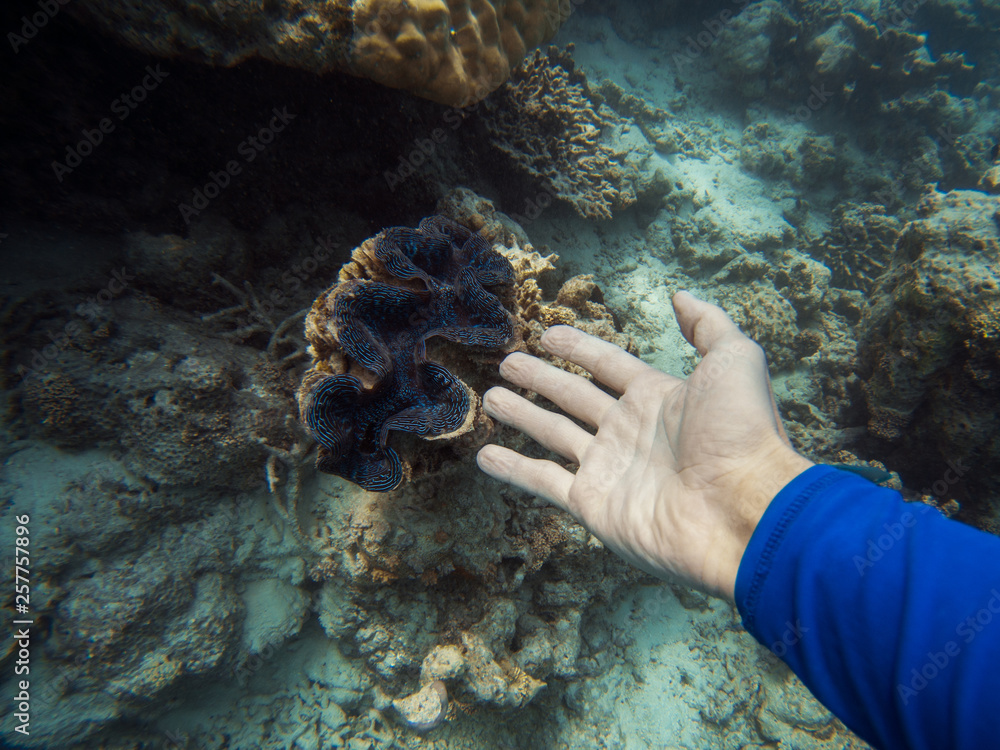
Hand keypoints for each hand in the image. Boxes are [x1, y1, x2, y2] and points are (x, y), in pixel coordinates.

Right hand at [476, 291, 812, 599]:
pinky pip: (542, 482)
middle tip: (506, 362)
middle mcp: (628, 431)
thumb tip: (679, 295)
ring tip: (491, 398)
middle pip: (573, 396)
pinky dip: (512, 469)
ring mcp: (608, 469)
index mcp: (657, 397)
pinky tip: (484, 455)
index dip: (577, 348)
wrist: (743, 510)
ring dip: (521, 416)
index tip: (546, 334)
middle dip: (540, 379)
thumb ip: (708, 324)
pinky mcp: (592, 504)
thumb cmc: (741, 433)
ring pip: (552, 434)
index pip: (607, 364)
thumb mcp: (734, 360)